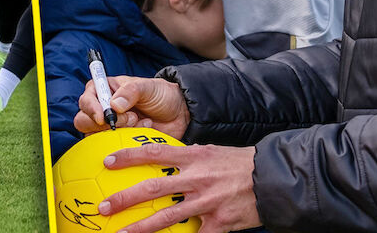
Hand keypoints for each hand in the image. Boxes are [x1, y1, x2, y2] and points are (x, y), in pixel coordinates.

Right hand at [75, 76, 189, 138]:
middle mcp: (103, 109)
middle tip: (129, 119)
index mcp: (105, 90)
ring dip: (117, 133)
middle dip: (104, 123)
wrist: (180, 114)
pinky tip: (144, 131)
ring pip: (96, 137)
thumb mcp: (148, 87)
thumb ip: (131, 92)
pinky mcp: (118, 143)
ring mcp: (109, 128)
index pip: (86, 98)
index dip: (91, 108)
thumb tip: (114, 105)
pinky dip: (126, 143)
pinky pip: (111, 149)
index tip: (103, 117)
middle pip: (84, 120)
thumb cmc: (162, 95)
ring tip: (140, 122)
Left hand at [99, 144, 259, 232]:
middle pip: (153, 188)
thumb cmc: (240, 164)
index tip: (107, 161)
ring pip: (167, 218)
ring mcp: (208, 202)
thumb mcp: (212, 152)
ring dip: (141, 228)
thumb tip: (165, 159)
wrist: (274, 180)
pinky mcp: (220, 223)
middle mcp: (197, 179)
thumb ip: (189, 158)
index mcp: (194, 157)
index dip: (128, 156)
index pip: (153, 153)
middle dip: (124, 198)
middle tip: (102, 206)